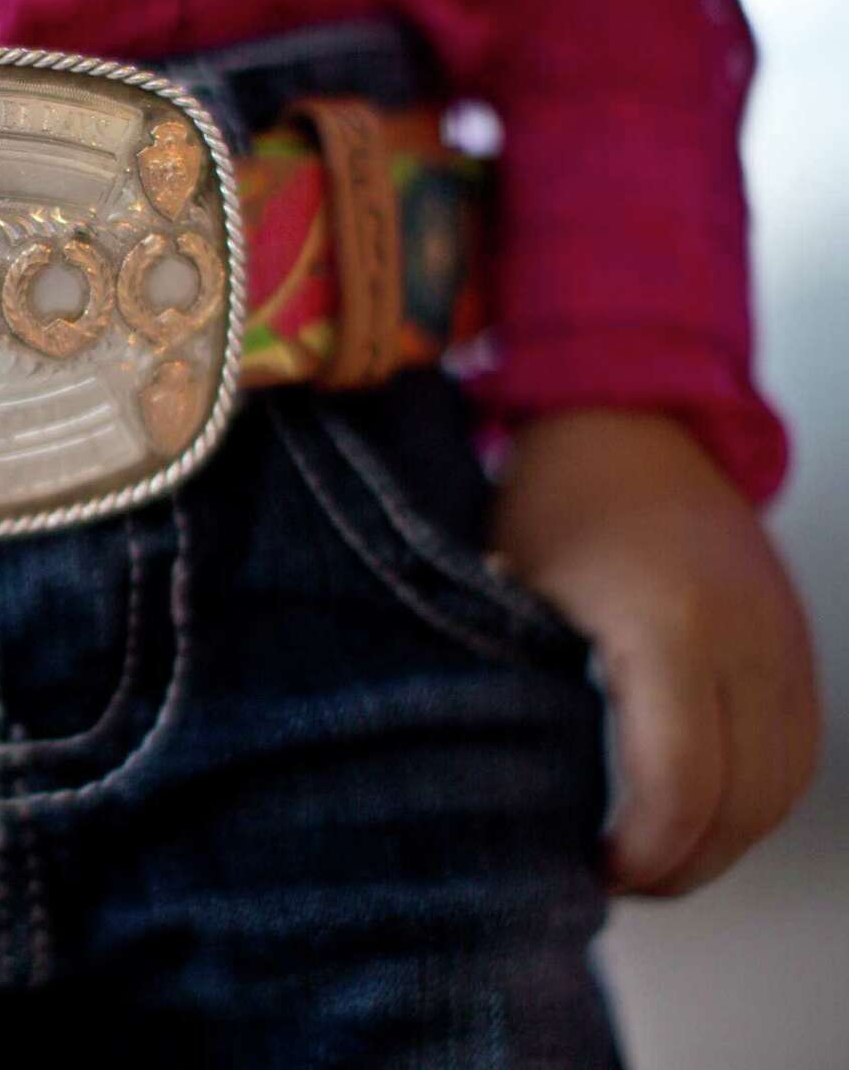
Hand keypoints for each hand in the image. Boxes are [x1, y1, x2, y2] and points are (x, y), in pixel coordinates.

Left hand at [491, 410, 818, 896]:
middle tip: (617, 882)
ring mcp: (784, 637)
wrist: (631, 419)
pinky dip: (760, 796)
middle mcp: (746, 637)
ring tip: (656, 861)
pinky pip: (801, 745)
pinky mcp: (796, 639)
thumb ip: (512, 680)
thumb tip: (501, 781)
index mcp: (667, 626)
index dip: (644, 852)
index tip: (593, 870)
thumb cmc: (555, 499)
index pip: (680, 783)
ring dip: (728, 839)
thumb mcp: (509, 588)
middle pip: (746, 799)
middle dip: (685, 863)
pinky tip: (700, 814)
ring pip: (787, 782)